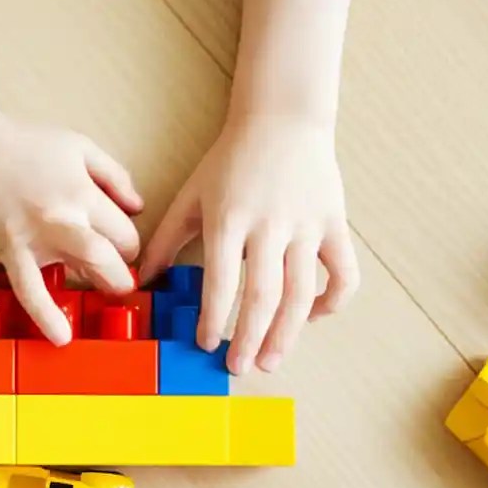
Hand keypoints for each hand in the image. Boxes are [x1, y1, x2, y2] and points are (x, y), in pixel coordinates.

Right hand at [0, 114, 144, 344]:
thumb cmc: (17, 145)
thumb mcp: (76, 146)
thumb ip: (112, 174)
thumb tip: (138, 205)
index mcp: (84, 189)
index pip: (124, 230)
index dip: (126, 245)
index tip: (117, 253)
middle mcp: (67, 212)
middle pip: (113, 251)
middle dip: (121, 273)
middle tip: (118, 282)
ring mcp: (38, 234)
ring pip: (84, 266)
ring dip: (102, 286)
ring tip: (105, 297)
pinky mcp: (9, 249)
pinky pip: (30, 288)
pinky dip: (47, 314)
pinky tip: (60, 336)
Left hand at [138, 115, 359, 374]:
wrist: (282, 120)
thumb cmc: (230, 161)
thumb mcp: (190, 197)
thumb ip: (165, 240)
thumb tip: (143, 281)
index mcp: (229, 220)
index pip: (221, 282)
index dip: (213, 318)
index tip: (204, 344)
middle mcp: (270, 226)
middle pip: (263, 296)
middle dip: (249, 339)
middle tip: (239, 367)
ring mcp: (307, 226)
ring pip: (302, 293)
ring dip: (287, 333)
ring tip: (271, 360)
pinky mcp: (334, 224)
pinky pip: (343, 272)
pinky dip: (332, 301)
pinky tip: (313, 317)